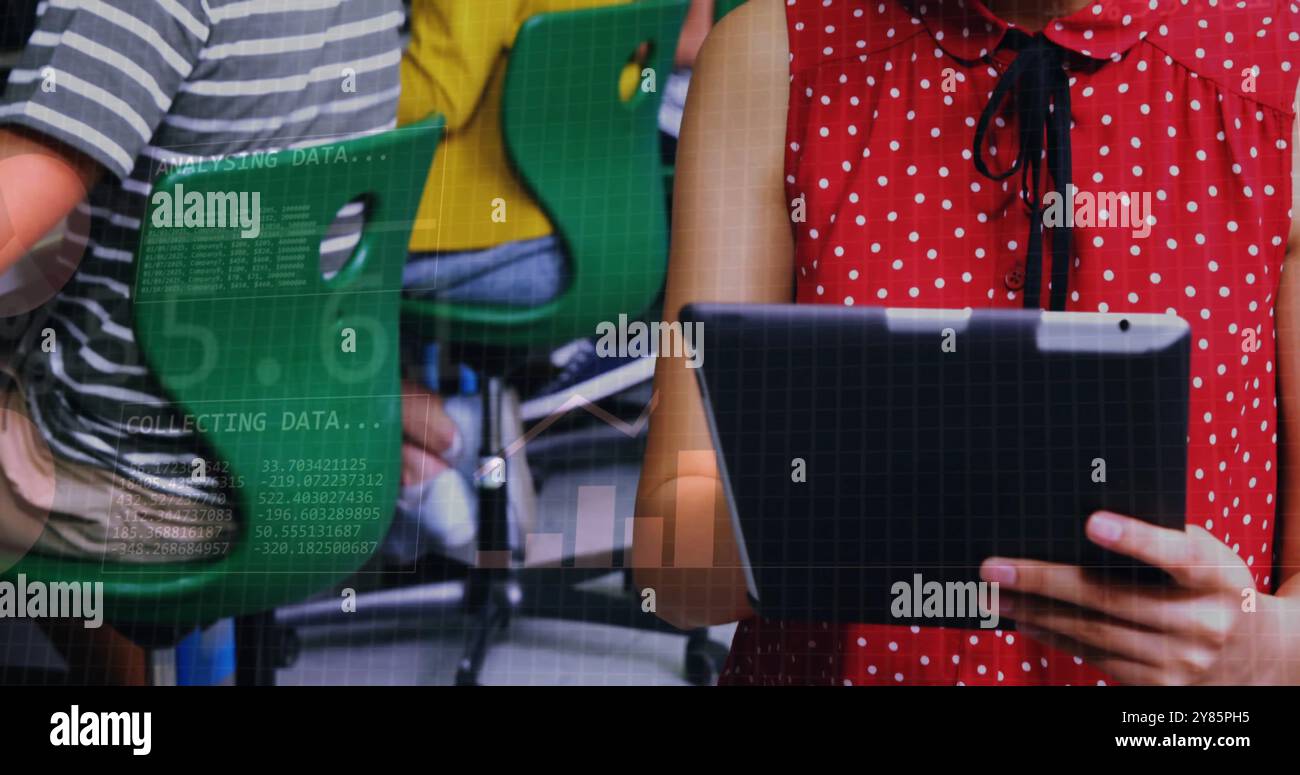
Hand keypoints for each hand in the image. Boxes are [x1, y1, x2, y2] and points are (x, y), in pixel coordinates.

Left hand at [980, 511, 1282, 684]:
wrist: (1259, 657)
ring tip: (996, 594)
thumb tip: (1080, 522)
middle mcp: (1201, 623)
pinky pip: (1096, 656)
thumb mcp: (1208, 561)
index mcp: (1217, 578)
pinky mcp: (1158, 686)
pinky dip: (1055, 635)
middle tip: (995, 568)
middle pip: (1112, 599)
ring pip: (1094, 633)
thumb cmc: (1215, 589)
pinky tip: (1025, 618)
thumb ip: (1161, 541)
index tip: (1092, 521)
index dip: (1135, 539)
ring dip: (1035, 612)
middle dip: (1045, 582)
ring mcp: (1180, 660)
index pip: (1177, 555)